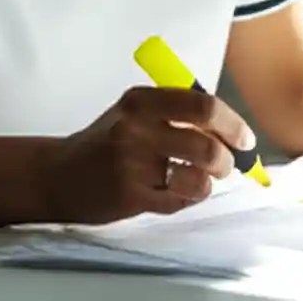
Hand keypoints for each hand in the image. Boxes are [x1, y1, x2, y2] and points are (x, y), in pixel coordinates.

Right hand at [35, 86, 255, 223]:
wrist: (58, 175)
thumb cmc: (106, 142)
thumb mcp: (134, 112)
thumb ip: (176, 111)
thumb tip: (231, 128)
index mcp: (141, 101)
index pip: (203, 106)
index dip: (232, 124)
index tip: (244, 138)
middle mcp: (136, 129)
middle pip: (206, 146)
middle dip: (227, 160)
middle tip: (228, 164)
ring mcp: (131, 165)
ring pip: (197, 178)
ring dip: (210, 182)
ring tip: (203, 179)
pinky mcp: (129, 196)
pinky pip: (179, 201)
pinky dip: (188, 198)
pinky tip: (178, 192)